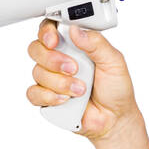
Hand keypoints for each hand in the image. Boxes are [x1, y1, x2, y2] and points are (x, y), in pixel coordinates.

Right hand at [26, 18, 138, 141]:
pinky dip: (49, 96)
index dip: (47, 32)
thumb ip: (96, 43)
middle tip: (73, 69)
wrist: (114, 118)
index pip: (50, 29)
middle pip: (36, 49)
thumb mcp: (114, 61)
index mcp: (74, 45)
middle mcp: (59, 59)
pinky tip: (65, 99)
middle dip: (53, 59)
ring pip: (37, 72)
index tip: (54, 41)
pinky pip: (33, 93)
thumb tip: (76, 30)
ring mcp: (51, 79)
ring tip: (80, 90)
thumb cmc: (115, 89)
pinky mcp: (46, 97)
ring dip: (60, 82)